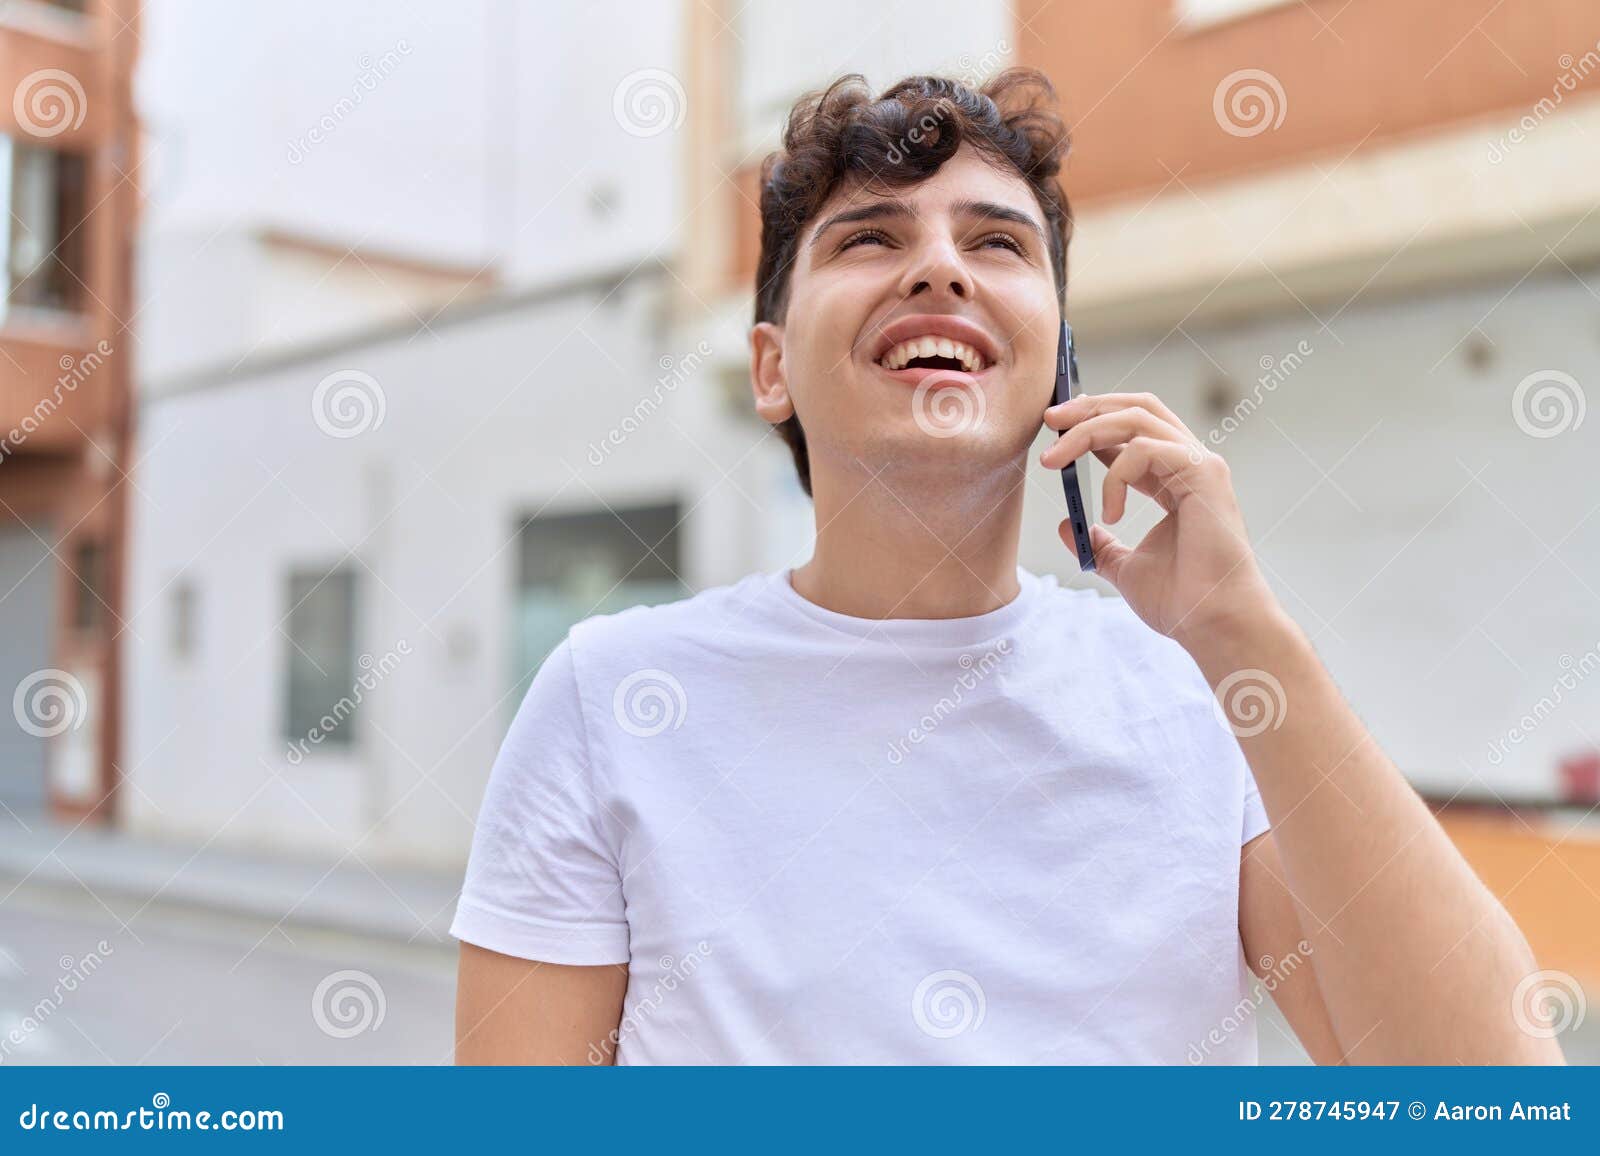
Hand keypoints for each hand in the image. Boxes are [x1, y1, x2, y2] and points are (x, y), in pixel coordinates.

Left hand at [1040, 392, 1281, 650]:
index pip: (1134, 429)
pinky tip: (1111, 515)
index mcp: (1175, 479)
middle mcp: (1190, 464)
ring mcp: (1201, 465)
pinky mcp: (1205, 473)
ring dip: (1087, 431)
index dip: (1094, 420)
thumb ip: (1100, 545)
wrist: (1212, 623)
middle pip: (1138, 408)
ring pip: (1137, 418)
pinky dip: (1116, 475)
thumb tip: (1066, 527)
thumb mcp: (1125, 567)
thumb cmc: (1181, 600)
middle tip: (1049, 420)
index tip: (1055, 428)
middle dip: (1089, 407)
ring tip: (1054, 460)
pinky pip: (1145, 449)